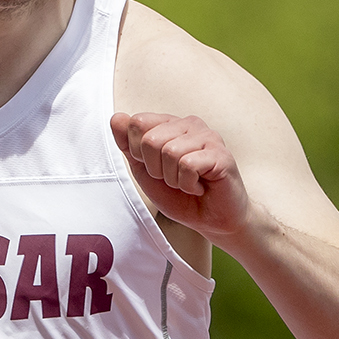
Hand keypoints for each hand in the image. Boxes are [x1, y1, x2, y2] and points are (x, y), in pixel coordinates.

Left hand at [110, 112, 250, 241]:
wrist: (210, 220)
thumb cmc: (180, 195)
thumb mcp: (144, 171)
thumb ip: (128, 145)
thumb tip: (117, 118)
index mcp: (169, 124)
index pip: (137, 122)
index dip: (137, 152)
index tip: (155, 167)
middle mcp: (189, 124)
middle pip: (150, 139)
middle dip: (155, 169)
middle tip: (173, 179)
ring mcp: (208, 137)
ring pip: (169, 152)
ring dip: (173, 179)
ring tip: (187, 183)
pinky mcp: (221, 154)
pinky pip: (188, 165)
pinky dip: (188, 185)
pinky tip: (199, 187)